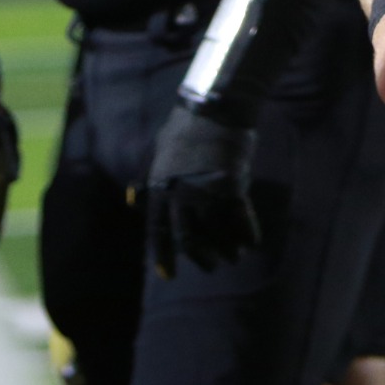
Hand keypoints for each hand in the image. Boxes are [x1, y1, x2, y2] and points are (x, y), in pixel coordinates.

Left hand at [146, 106, 259, 278]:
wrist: (215, 108)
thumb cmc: (184, 129)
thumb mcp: (157, 153)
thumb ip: (146, 179)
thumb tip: (132, 202)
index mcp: (160, 188)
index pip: (158, 231)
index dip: (162, 256)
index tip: (168, 276)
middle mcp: (180, 194)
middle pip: (188, 239)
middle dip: (201, 257)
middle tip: (212, 266)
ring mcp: (206, 191)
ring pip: (216, 233)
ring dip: (226, 249)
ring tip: (234, 256)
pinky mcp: (231, 185)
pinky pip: (241, 219)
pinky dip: (246, 234)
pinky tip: (252, 242)